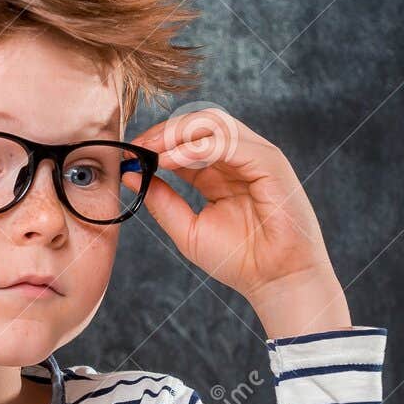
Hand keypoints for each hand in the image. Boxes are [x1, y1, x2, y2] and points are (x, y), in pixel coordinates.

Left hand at [125, 107, 350, 334]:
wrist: (274, 280)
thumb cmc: (238, 259)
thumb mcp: (188, 229)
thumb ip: (162, 200)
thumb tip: (129, 173)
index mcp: (219, 172)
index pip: (186, 141)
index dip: (157, 141)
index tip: (130, 152)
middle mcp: (238, 160)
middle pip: (200, 123)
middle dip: (165, 131)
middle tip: (138, 145)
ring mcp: (255, 158)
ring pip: (215, 123)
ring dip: (178, 133)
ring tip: (152, 151)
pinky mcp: (269, 162)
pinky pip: (230, 142)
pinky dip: (198, 147)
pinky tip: (172, 160)